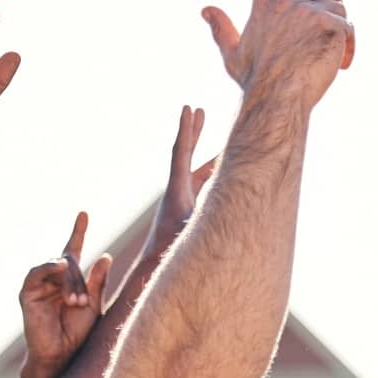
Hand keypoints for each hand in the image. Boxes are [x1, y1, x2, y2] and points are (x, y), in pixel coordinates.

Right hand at [19, 212, 111, 377]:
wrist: (62, 354)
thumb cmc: (78, 332)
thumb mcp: (94, 304)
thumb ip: (98, 281)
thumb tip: (105, 255)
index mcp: (69, 280)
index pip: (73, 250)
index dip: (77, 232)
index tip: (83, 213)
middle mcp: (53, 279)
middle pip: (69, 261)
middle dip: (79, 280)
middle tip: (82, 303)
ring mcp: (39, 285)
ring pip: (56, 267)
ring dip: (69, 281)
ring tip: (75, 302)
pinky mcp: (27, 293)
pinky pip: (36, 273)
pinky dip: (48, 267)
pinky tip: (59, 266)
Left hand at [142, 105, 218, 266]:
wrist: (152, 269)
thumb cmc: (168, 253)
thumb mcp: (187, 235)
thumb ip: (202, 222)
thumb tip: (224, 212)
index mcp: (176, 191)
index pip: (180, 153)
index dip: (186, 130)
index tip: (189, 108)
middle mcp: (177, 191)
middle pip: (185, 155)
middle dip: (194, 133)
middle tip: (198, 110)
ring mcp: (181, 200)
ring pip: (196, 171)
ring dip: (208, 157)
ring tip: (221, 144)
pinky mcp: (186, 211)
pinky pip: (202, 187)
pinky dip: (213, 177)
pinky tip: (225, 176)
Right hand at [203, 0, 353, 110]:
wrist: (276, 102)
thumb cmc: (256, 83)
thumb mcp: (234, 55)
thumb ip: (222, 30)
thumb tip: (206, 9)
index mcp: (264, 4)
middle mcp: (286, 2)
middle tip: (335, 23)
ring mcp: (309, 13)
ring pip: (339, 6)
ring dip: (342, 29)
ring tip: (336, 57)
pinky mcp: (330, 26)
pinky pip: (350, 27)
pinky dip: (351, 45)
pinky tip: (343, 65)